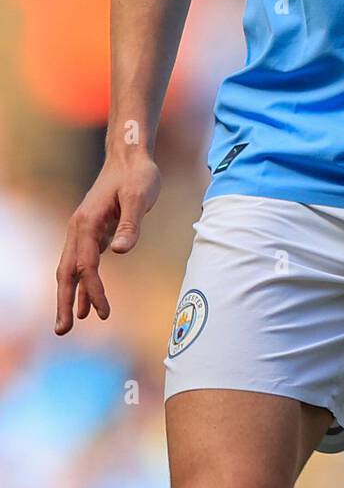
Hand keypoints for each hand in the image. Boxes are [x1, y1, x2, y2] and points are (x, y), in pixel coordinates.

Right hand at [55, 153, 160, 333]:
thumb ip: (130, 224)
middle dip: (63, 301)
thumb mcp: (139, 196)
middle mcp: (79, 228)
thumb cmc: (137, 175)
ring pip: (71, 269)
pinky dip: (82, 284)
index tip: (104, 313)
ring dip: (70, 296)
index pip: (85, 265)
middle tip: (62, 330)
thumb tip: (120, 251)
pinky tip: (86, 304)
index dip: (92, 290)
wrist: (130, 157)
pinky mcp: (93, 232)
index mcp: (87, 222)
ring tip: (68, 325)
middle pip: (66, 271)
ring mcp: (84, 231)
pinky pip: (82, 264)